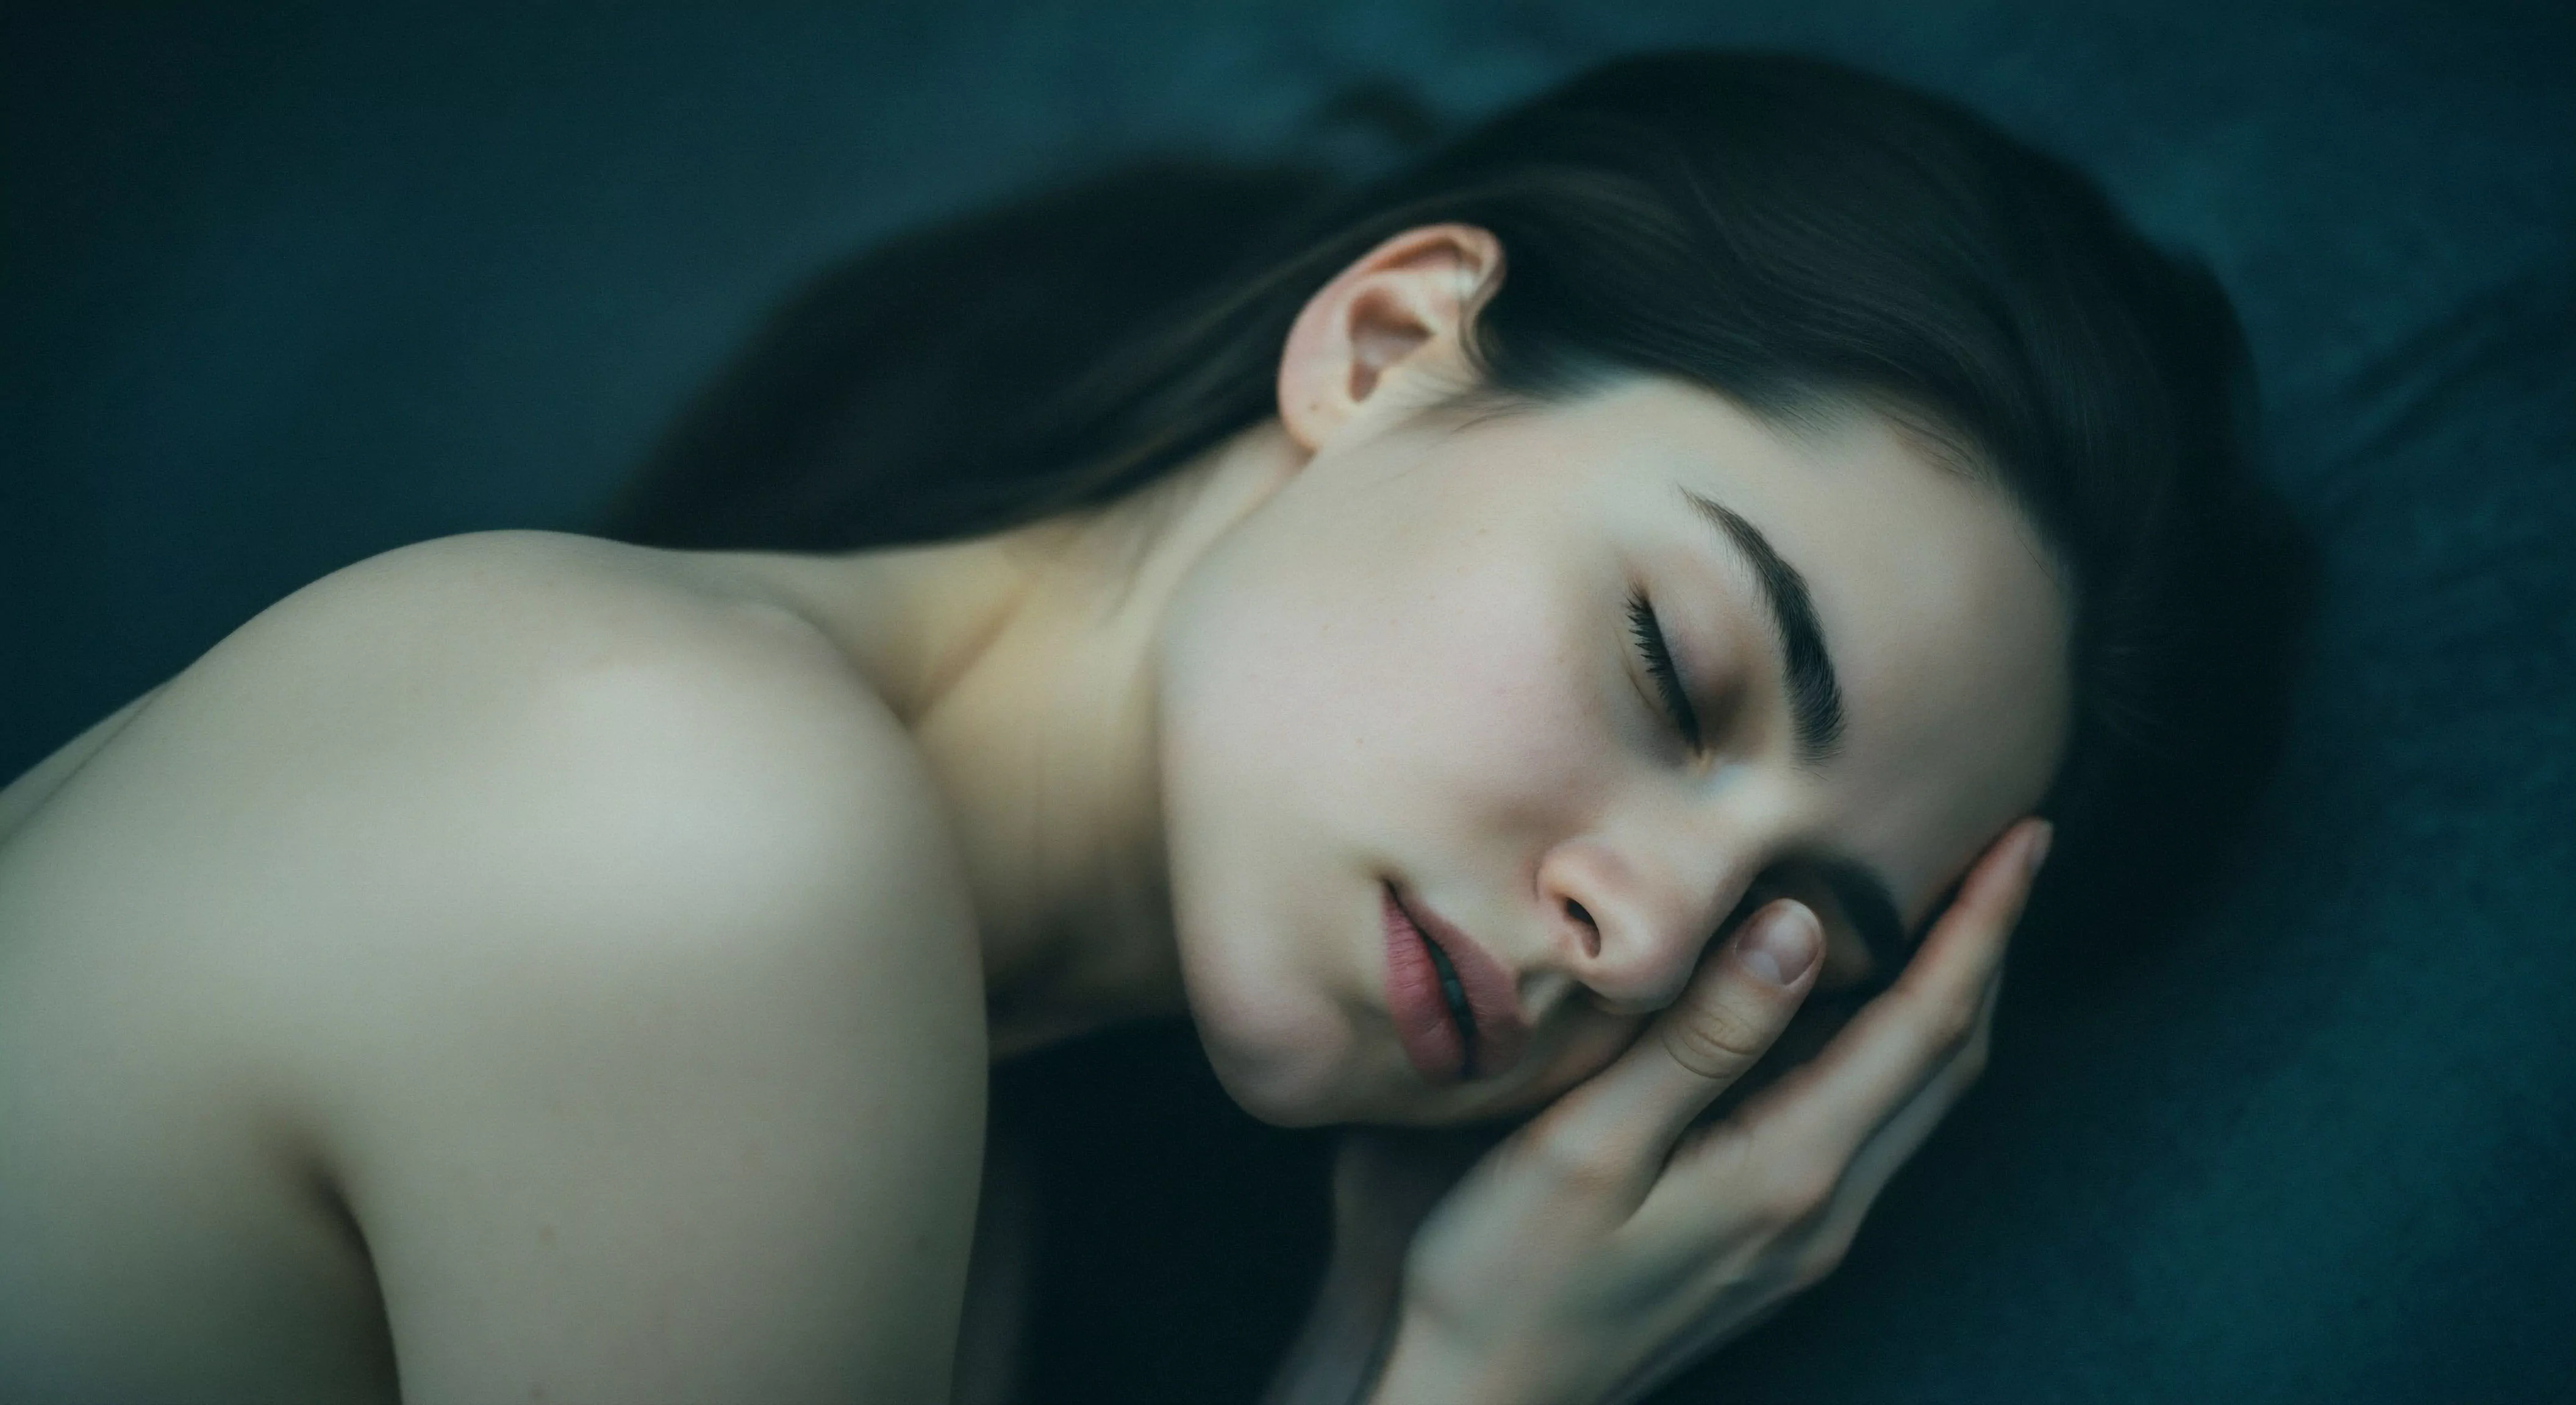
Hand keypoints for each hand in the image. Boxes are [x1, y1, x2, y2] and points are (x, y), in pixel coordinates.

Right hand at [1355, 818, 2051, 1404]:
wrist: (1477, 1400)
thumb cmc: (1507, 1273)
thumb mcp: (1592, 1142)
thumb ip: (1702, 1038)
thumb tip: (1803, 927)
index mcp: (1791, 1170)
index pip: (1925, 1025)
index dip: (1981, 925)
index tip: (2026, 834)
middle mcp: (1822, 1209)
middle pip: (1946, 1063)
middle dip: (1985, 951)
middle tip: (2004, 851)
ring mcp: (1801, 1237)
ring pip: (1914, 1100)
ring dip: (1944, 1000)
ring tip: (1944, 911)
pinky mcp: (1767, 1247)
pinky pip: (1866, 1126)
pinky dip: (1889, 1048)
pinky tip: (1846, 1012)